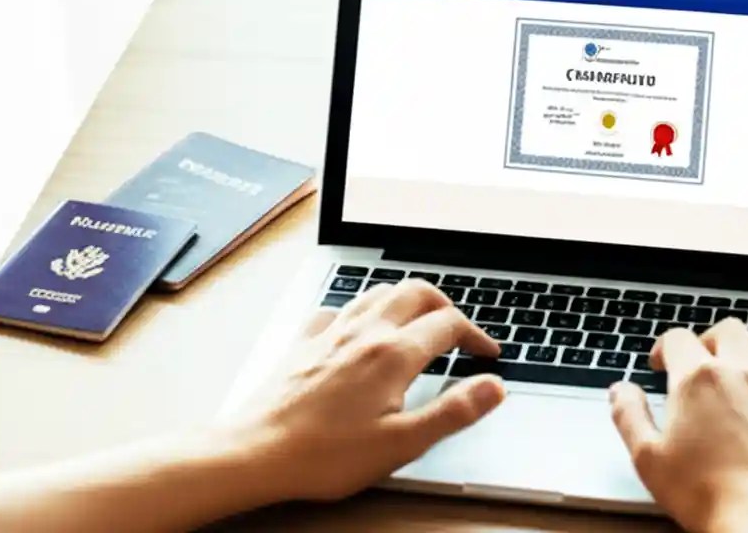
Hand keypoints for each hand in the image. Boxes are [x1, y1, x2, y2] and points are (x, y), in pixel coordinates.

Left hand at [226, 279, 505, 501]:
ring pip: (377, 292)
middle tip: (458, 327)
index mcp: (393, 354)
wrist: (253, 453)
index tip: (487, 354)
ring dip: (406, 298)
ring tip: (417, 317)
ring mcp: (330, 334)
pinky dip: (357, 311)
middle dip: (446, 304)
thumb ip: (453, 412)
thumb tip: (493, 388)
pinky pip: (335, 310)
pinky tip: (355, 327)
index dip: (477, 336)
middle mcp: (364, 333)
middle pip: (416, 293)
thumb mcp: (402, 444)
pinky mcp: (303, 343)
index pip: (449, 325)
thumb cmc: (323, 455)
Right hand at [610, 319, 747, 532]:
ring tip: (745, 365)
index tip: (661, 363)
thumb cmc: (706, 495)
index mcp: (697, 379)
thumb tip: (620, 391)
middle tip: (701, 361)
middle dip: (709, 339)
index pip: (677, 338)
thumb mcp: (648, 459)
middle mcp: (741, 371)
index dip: (663, 347)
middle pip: (726, 330)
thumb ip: (629, 417)